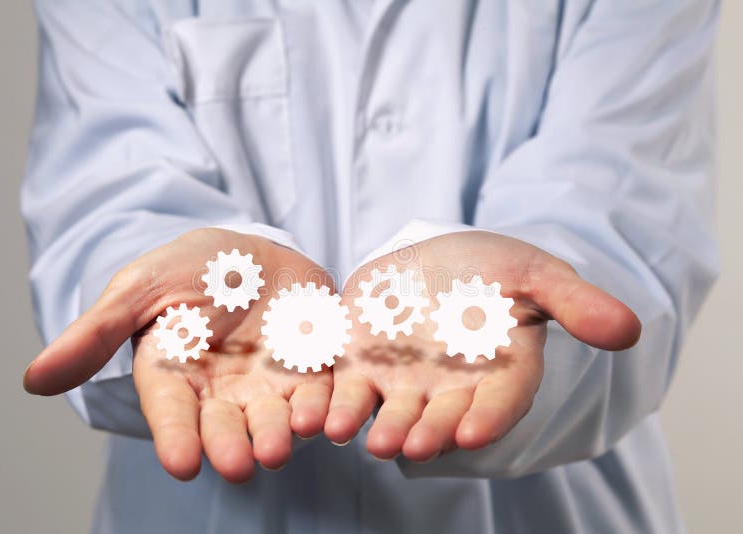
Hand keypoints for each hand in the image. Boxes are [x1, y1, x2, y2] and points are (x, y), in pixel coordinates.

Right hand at [23, 228, 333, 482]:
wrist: (250, 249)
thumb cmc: (189, 267)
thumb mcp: (140, 288)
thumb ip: (96, 333)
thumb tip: (34, 380)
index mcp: (175, 373)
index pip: (171, 411)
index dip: (175, 437)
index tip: (180, 464)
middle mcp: (222, 389)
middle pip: (226, 424)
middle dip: (232, 445)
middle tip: (239, 465)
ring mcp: (268, 381)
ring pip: (275, 416)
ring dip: (280, 433)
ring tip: (282, 445)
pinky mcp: (311, 368)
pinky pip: (320, 390)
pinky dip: (322, 404)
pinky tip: (325, 415)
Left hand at [325, 231, 640, 461]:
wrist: (441, 259)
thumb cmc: (495, 268)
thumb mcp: (536, 274)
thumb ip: (575, 303)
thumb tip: (630, 330)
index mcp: (497, 371)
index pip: (498, 401)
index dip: (489, 415)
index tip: (475, 430)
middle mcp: (450, 387)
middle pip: (439, 416)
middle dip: (425, 431)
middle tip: (410, 445)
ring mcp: (402, 379)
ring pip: (387, 409)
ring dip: (372, 424)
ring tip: (355, 435)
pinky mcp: (361, 363)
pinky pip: (344, 383)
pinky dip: (330, 396)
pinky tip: (315, 408)